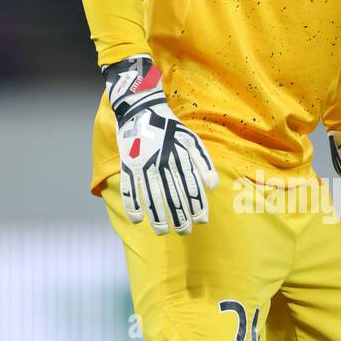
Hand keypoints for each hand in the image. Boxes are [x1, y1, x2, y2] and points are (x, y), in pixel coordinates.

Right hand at [102, 55, 218, 232]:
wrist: (141, 109)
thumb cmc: (169, 127)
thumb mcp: (191, 139)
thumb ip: (203, 163)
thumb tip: (212, 186)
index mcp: (179, 157)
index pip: (190, 187)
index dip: (196, 205)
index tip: (201, 221)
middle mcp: (162, 163)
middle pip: (172, 195)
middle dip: (179, 216)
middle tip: (185, 231)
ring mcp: (143, 164)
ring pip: (152, 196)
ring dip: (158, 217)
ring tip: (163, 231)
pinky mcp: (128, 164)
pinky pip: (129, 188)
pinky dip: (132, 205)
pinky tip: (138, 220)